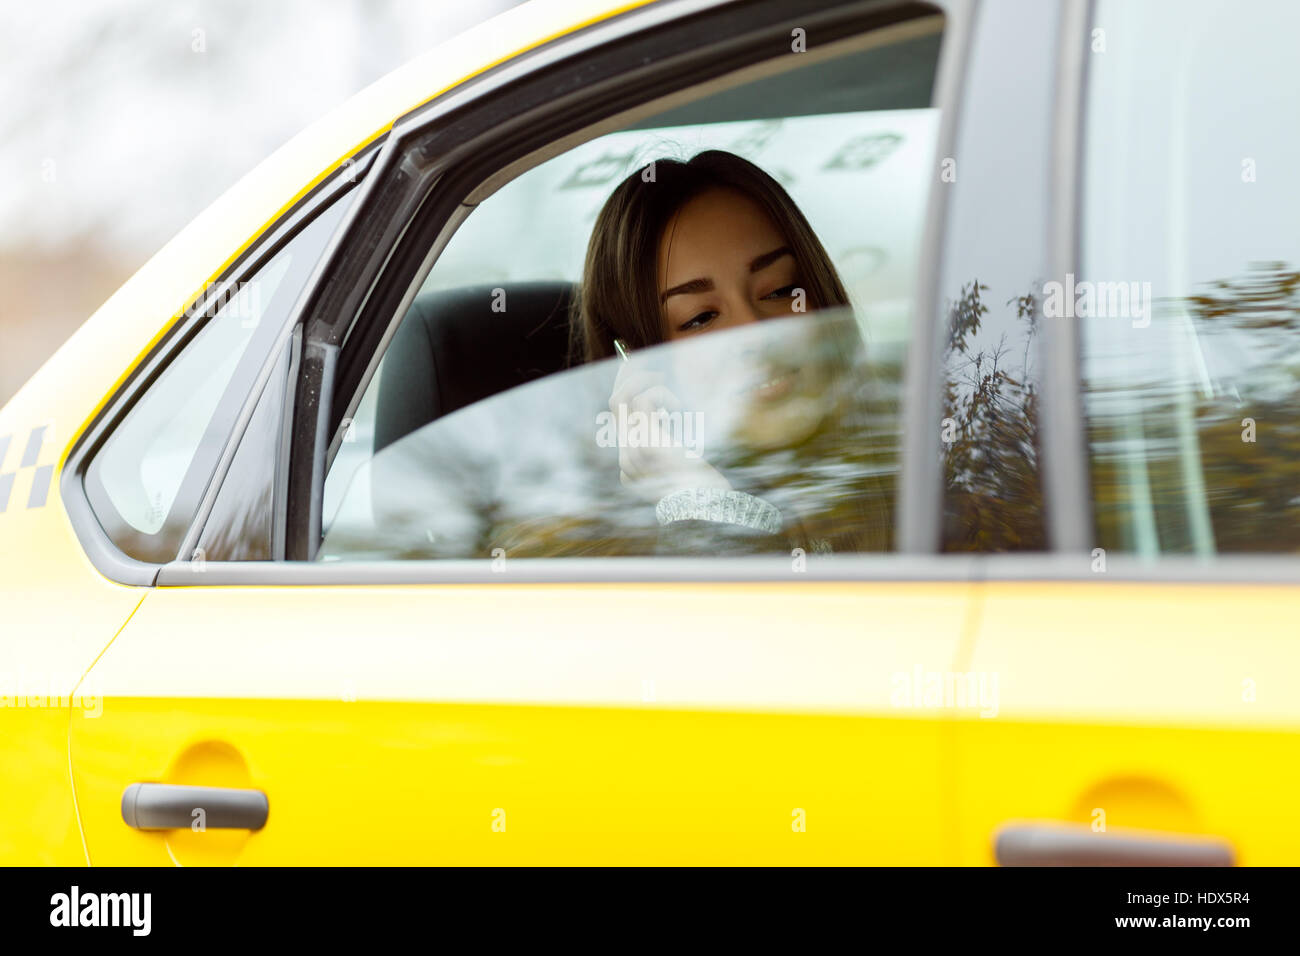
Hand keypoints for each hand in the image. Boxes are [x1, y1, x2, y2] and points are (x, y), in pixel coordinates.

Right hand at [608, 359, 730, 501]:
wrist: (709, 509)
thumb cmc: (702, 492)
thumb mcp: (682, 469)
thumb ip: (666, 448)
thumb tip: (663, 420)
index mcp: (630, 466)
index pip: (618, 418)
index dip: (626, 388)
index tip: (639, 371)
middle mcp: (626, 458)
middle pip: (615, 404)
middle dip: (630, 377)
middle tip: (650, 366)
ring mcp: (634, 451)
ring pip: (622, 399)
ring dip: (643, 381)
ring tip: (663, 381)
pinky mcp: (649, 443)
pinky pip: (643, 402)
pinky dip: (659, 395)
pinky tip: (677, 406)